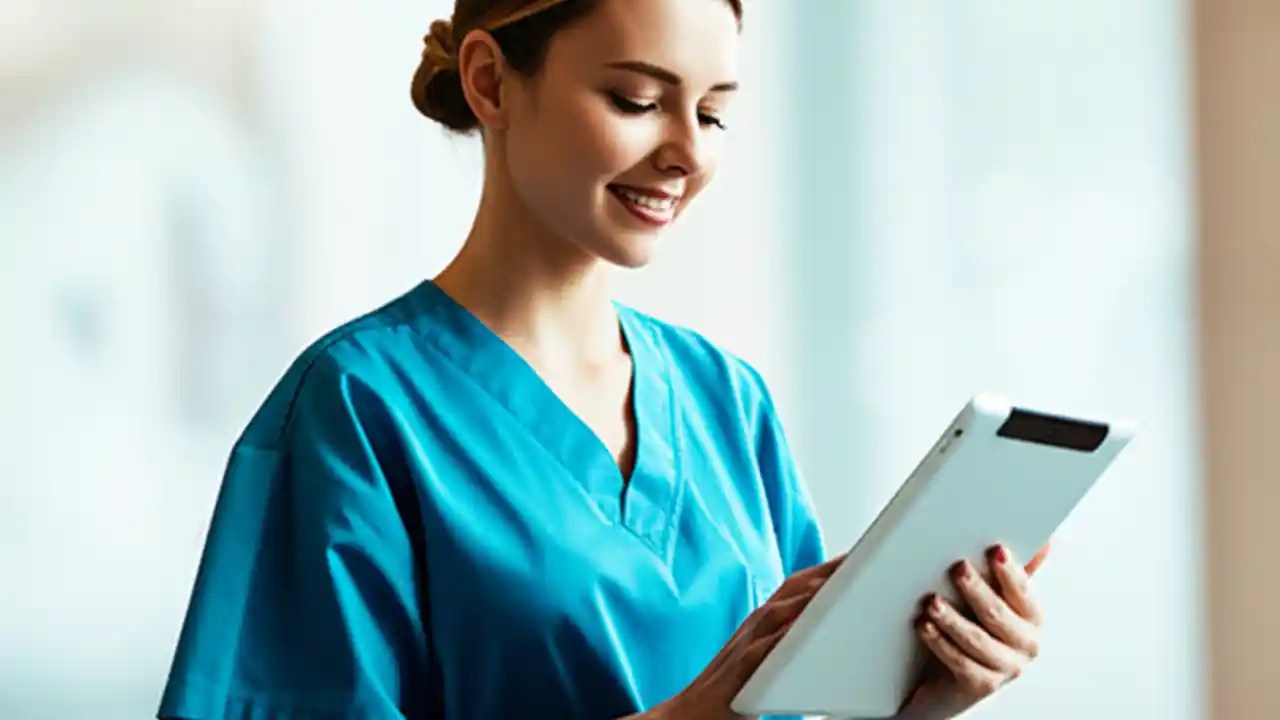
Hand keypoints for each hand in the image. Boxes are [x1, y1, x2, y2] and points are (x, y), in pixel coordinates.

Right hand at [641, 552, 846, 719]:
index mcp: (763, 623)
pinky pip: (760, 652)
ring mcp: (744, 646)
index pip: (798, 586)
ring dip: (806, 597)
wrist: (689, 714)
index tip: (858, 556)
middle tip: (859, 558)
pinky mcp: (738, 674)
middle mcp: (754, 627)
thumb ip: (788, 640)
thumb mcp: (764, 658)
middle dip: (824, 572)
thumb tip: (822, 629)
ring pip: (777, 613)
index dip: (827, 569)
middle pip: (792, 589)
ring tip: (838, 584)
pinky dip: (780, 638)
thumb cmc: (732, 690)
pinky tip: (800, 630)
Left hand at [898, 543, 1049, 719]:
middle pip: (998, 615)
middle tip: (958, 568)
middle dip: (977, 590)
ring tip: (932, 601)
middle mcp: (1024, 644)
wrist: (949, 680)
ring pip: (977, 639)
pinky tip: (925, 626)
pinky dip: (940, 642)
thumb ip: (1012, 571)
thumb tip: (1042, 540)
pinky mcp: (981, 684)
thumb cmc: (975, 631)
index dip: (1010, 571)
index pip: (1024, 592)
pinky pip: (960, 661)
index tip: (995, 550)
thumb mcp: (993, 597)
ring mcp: (1005, 667)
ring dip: (952, 618)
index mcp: (1031, 617)